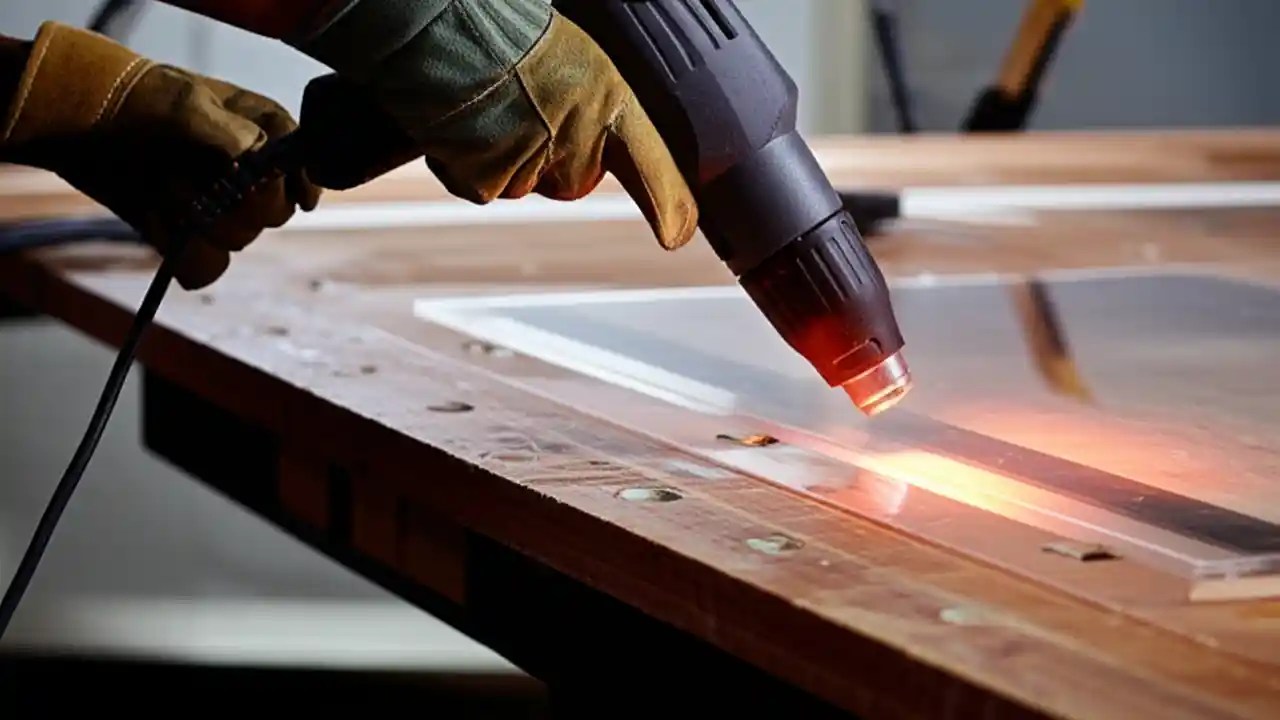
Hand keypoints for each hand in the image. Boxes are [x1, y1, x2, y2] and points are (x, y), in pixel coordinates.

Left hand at [0, 22, 320, 288]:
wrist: (78, 124)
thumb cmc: (137, 99)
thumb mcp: (187, 103)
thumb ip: (238, 136)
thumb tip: (269, 175)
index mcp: (266, 131)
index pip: (303, 167)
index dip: (287, 179)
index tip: (258, 178)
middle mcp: (253, 172)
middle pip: (274, 213)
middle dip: (229, 199)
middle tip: (184, 169)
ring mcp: (223, 207)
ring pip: (241, 240)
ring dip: (197, 219)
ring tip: (161, 186)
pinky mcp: (192, 236)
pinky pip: (210, 268)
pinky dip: (188, 255)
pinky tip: (162, 223)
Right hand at [295, 1, 697, 250]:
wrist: (443, 26)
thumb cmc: (502, 30)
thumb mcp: (573, 61)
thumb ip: (592, 106)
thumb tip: (594, 144)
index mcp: (610, 99)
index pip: (653, 164)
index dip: (669, 205)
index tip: (676, 235)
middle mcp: (580, 138)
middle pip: (573, 183)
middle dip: (549, 160)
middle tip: (521, 110)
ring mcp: (535, 163)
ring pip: (523, 185)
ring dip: (502, 156)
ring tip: (483, 106)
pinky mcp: (490, 181)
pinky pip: (482, 188)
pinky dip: (465, 164)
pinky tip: (459, 124)